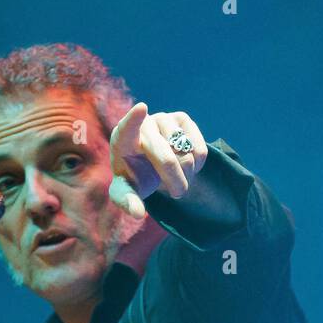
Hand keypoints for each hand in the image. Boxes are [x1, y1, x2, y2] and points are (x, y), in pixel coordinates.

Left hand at [108, 103, 208, 218]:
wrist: (150, 162)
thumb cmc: (134, 176)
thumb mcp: (126, 190)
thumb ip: (128, 201)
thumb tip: (138, 214)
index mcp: (122, 139)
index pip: (128, 127)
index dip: (134, 119)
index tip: (141, 109)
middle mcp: (144, 123)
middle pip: (167, 159)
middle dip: (175, 182)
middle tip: (177, 194)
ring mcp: (164, 118)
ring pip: (186, 155)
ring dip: (186, 174)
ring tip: (177, 176)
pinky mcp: (183, 119)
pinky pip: (200, 149)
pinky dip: (197, 165)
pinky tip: (186, 164)